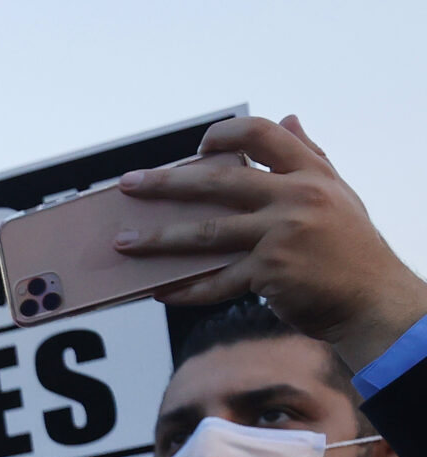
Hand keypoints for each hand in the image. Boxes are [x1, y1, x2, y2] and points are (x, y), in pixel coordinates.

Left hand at [119, 115, 426, 370]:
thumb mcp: (339, 194)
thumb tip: (291, 117)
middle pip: (217, 183)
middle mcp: (296, 198)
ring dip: (158, 240)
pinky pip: (215, 282)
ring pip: (205, 234)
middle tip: (128, 185)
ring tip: (123, 242)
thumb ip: (311, 156)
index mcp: (311, 173)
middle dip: (165, 183)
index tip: (198, 147)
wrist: (371, 299)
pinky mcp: (270, 273)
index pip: (263, 134)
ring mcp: (281, 235)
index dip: (225, 134)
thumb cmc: (351, 247)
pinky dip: (185, 289)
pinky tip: (159, 290)